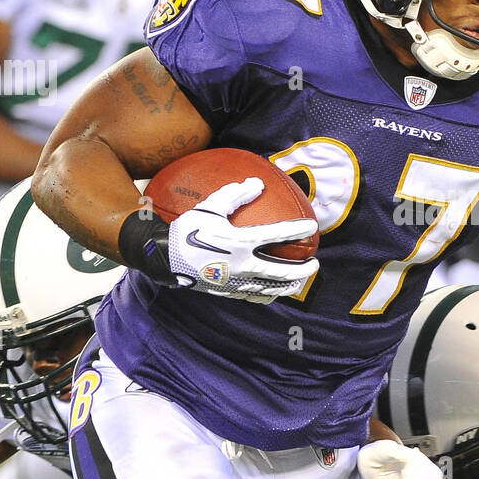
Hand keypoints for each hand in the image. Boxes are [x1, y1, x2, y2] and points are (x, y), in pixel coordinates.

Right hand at [165, 179, 317, 302]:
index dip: (297, 229)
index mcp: (241, 242)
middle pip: (281, 271)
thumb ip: (235, 195)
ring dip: (289, 285)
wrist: (164, 258)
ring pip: (271, 287)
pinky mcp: (228, 292)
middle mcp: (242, 265)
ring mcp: (236, 282)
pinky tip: (274, 291)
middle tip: (314, 263)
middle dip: (302, 269)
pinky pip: (254, 295)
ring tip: (299, 282)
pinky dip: (268, 293)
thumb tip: (257, 183)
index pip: (277, 235)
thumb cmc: (188, 230)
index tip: (312, 227)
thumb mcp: (210, 207)